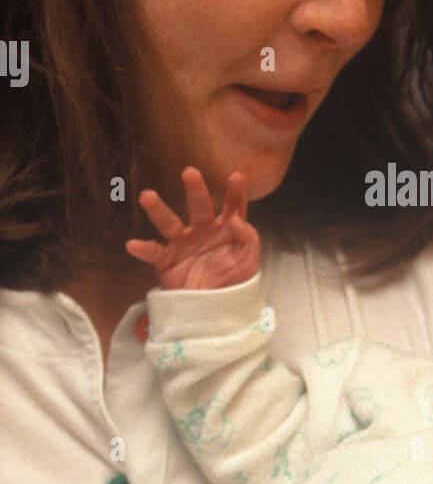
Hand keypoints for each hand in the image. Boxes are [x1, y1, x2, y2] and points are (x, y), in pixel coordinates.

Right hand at [125, 166, 259, 289]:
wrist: (214, 311)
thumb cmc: (234, 283)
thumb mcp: (248, 261)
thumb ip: (247, 238)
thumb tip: (236, 217)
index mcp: (225, 229)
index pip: (232, 207)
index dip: (235, 193)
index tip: (236, 177)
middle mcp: (202, 230)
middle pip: (199, 207)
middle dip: (195, 190)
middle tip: (190, 172)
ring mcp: (182, 243)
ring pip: (169, 223)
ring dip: (158, 209)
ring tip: (147, 195)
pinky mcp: (166, 260)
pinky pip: (153, 252)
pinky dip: (143, 249)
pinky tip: (133, 244)